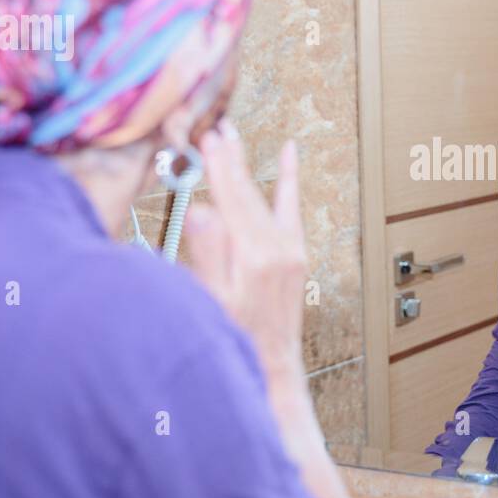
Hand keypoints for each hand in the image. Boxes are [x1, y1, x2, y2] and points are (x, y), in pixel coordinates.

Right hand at [185, 120, 308, 394]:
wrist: (272, 368)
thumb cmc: (237, 341)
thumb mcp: (213, 302)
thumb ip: (209, 255)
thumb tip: (201, 210)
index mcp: (254, 256)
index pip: (231, 200)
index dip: (218, 168)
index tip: (206, 140)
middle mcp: (278, 248)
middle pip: (248, 194)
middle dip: (231, 160)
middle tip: (216, 129)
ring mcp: (291, 250)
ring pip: (265, 199)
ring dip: (248, 167)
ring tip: (233, 138)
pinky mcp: (296, 254)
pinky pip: (291, 208)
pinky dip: (289, 180)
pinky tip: (290, 153)